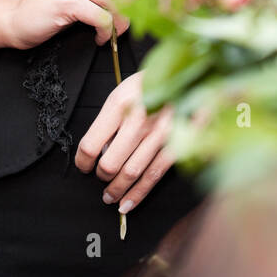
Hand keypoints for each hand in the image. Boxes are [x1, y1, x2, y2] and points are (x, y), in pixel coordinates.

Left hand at [74, 71, 175, 214]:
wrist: (194, 74)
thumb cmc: (156, 81)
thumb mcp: (126, 89)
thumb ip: (110, 117)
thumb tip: (101, 148)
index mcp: (121, 103)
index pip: (91, 143)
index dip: (82, 160)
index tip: (83, 165)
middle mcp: (139, 120)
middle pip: (110, 163)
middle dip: (101, 175)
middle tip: (99, 176)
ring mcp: (159, 134)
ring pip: (131, 173)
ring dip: (116, 190)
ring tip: (109, 196)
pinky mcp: (176, 145)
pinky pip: (153, 175)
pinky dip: (138, 194)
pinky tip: (127, 203)